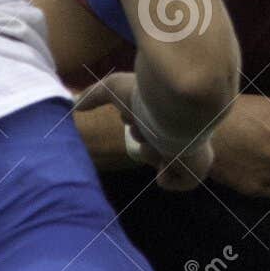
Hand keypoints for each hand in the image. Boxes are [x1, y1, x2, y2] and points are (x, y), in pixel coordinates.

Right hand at [73, 72, 214, 191]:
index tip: (134, 115)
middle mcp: (181, 132)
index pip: (146, 131)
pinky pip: (170, 182)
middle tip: (147, 129)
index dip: (136, 125)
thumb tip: (72, 103)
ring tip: (161, 139)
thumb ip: (93, 95)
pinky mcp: (197, 170)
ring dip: (153, 152)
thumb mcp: (113, 88)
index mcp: (167, 114)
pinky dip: (165, 174)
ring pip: (158, 162)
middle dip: (143, 140)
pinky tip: (169, 158)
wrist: (179, 110)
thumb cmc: (148, 96)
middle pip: (150, 148)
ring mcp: (190, 151)